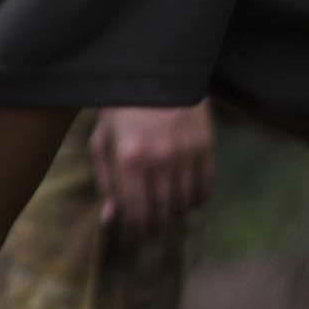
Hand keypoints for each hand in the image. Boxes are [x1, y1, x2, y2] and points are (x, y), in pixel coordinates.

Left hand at [89, 104, 215, 243]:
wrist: (156, 72)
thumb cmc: (121, 110)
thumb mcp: (102, 142)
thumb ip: (107, 183)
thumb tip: (111, 219)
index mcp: (129, 159)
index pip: (137, 213)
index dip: (135, 231)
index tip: (134, 235)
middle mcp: (161, 159)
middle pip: (162, 213)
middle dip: (154, 228)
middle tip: (149, 230)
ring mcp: (186, 153)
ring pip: (185, 205)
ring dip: (173, 215)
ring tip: (164, 212)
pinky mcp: (206, 146)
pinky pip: (205, 188)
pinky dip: (195, 201)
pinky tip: (183, 198)